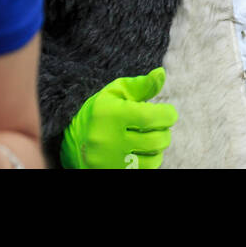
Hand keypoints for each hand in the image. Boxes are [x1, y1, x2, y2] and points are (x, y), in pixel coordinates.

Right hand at [61, 67, 177, 169]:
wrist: (75, 140)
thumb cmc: (101, 111)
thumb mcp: (117, 92)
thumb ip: (141, 84)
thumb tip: (161, 73)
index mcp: (111, 115)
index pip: (149, 117)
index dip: (167, 115)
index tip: (170, 113)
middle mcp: (109, 140)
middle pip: (154, 141)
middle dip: (165, 132)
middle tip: (162, 126)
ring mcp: (110, 161)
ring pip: (152, 160)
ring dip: (159, 149)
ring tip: (154, 138)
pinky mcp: (112, 173)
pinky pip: (143, 171)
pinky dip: (151, 161)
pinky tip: (146, 151)